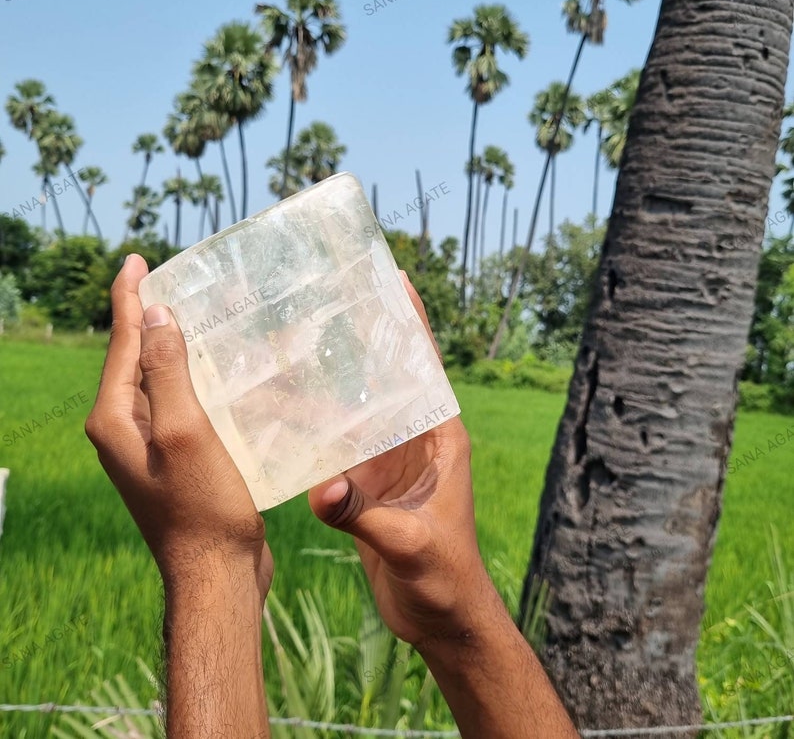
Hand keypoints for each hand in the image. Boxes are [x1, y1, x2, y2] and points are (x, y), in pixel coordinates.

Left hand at [85, 254, 272, 601]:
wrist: (216, 572)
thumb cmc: (202, 505)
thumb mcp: (183, 430)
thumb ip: (165, 371)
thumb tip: (151, 315)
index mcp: (114, 419)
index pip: (120, 342)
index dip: (128, 298)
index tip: (136, 261)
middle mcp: (121, 429)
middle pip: (132, 357)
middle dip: (146, 316)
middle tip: (170, 280)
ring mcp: (146, 446)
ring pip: (156, 381)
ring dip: (170, 346)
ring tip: (194, 315)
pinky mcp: (172, 458)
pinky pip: (176, 403)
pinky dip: (190, 377)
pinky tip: (215, 371)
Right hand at [308, 274, 489, 647]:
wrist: (442, 619)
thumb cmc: (446, 581)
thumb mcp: (412, 546)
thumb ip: (367, 517)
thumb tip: (318, 489)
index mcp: (440, 440)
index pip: (429, 369)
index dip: (415, 324)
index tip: (397, 279)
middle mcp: (414, 441)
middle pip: (387, 377)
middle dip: (363, 339)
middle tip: (327, 298)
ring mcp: (388, 461)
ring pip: (356, 409)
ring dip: (329, 382)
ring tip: (291, 345)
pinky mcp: (367, 485)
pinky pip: (337, 445)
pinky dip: (312, 427)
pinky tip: (280, 411)